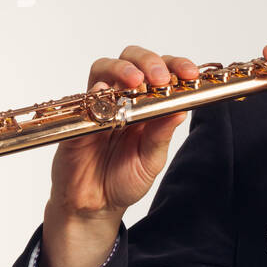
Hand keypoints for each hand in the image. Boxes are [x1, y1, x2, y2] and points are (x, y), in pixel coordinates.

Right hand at [47, 45, 199, 220]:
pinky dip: (94, 92)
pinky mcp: (77, 119)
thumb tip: (182, 110)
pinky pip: (82, 99)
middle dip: (148, 61)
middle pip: (132, 60)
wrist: (93, 206)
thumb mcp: (150, 161)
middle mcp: (122, 99)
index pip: (161, 73)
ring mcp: (98, 105)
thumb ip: (161, 136)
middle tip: (159, 78)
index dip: (176, 66)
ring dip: (121, 69)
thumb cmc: (124, 180)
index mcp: (147, 106)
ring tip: (135, 81)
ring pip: (104, 69)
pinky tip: (104, 95)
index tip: (189, 74)